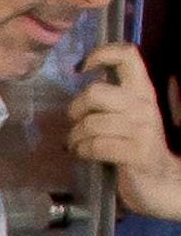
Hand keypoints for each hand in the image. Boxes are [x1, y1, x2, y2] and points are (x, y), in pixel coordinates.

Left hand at [69, 46, 180, 219]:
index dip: (101, 54)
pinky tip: (82, 153)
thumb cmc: (137, 147)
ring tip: (76, 143)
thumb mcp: (129, 116)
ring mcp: (141, 129)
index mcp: (143, 90)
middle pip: (95, 93)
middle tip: (74, 122)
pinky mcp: (135, 153)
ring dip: (75, 136)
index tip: (82, 67)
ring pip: (90, 123)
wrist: (160, 181)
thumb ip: (111, 100)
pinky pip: (95, 146)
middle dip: (75, 109)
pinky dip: (82, 151)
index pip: (127, 55)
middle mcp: (143, 105)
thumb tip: (81, 85)